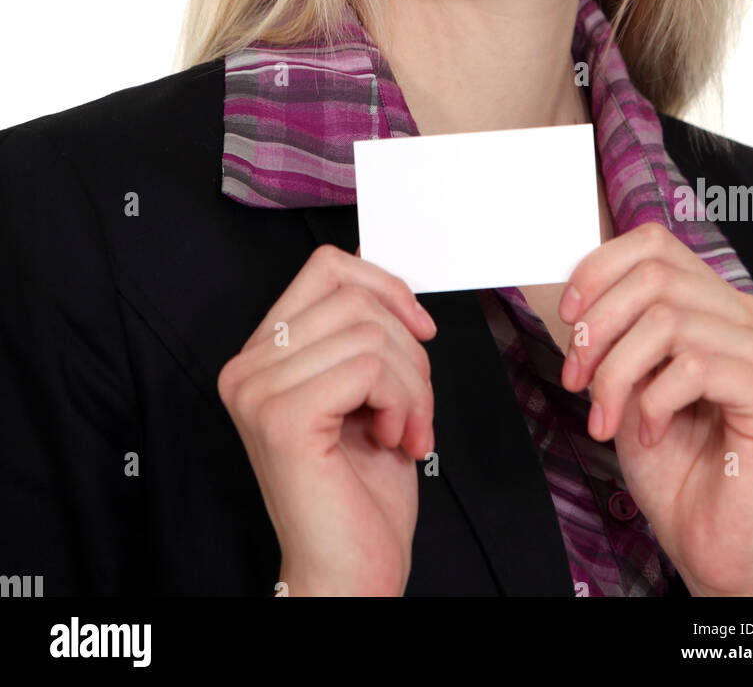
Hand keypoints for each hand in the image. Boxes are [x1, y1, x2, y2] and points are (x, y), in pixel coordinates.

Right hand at [217, 243, 436, 596]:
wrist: (349, 574)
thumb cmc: (361, 492)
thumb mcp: (367, 391)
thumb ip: (362, 332)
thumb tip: (389, 277)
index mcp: (263, 354)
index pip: (326, 267)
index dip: (386, 288)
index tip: (418, 331)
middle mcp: (246, 367)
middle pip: (356, 298)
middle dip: (409, 353)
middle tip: (412, 410)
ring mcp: (257, 391)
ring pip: (371, 334)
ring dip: (413, 387)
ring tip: (404, 431)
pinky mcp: (282, 418)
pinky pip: (370, 368)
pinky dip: (402, 403)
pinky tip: (392, 441)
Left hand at [558, 221, 752, 596]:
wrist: (709, 540)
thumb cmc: (671, 461)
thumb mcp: (627, 376)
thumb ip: (616, 325)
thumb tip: (573, 285)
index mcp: (718, 303)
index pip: (654, 243)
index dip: (599, 270)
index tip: (569, 318)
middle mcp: (750, 318)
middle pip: (655, 277)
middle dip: (598, 328)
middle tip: (575, 379)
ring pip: (668, 321)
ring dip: (616, 371)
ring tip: (604, 415)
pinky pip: (694, 368)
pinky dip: (653, 402)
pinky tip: (652, 434)